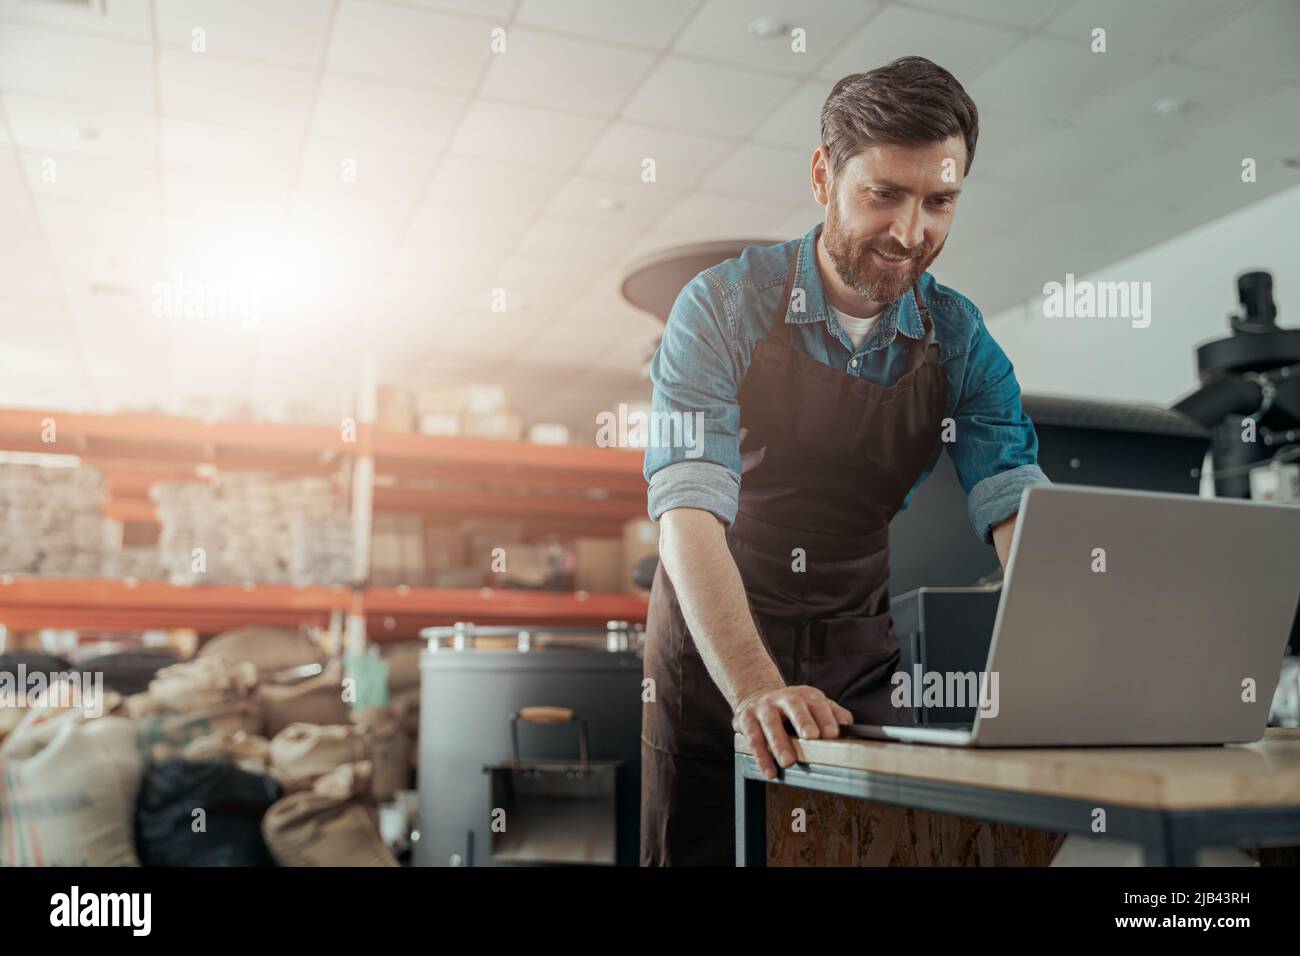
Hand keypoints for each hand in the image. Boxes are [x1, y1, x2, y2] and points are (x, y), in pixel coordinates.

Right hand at [732, 685, 853, 779]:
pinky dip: (761, 756)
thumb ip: (832, 714)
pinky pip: (752, 738)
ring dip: (779, 742)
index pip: (817, 703)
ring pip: (770, 722)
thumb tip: (850, 726)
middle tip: (812, 737)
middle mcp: (783, 698)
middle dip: (802, 720)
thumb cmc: (792, 708)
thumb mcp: (812, 705)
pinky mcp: (745, 719)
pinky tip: (769, 770)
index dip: (825, 717)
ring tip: (788, 762)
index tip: (833, 734)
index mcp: (803, 695)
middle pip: (793, 705)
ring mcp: (763, 707)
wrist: (756, 696)